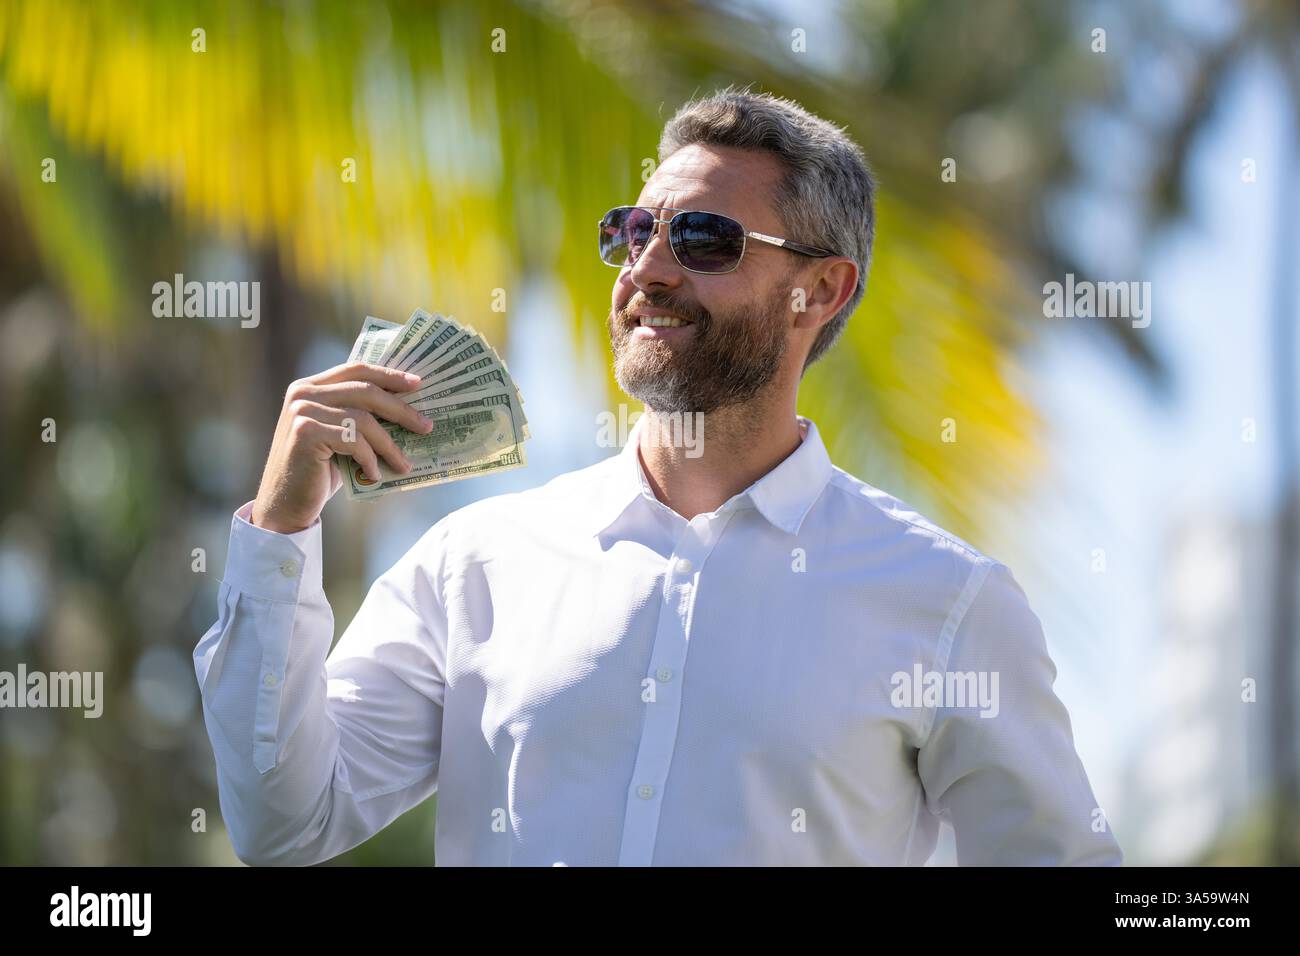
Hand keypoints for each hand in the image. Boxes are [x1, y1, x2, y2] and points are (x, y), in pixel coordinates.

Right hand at [250, 362, 432, 532]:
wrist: (285, 504)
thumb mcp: (339, 436)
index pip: (357, 370)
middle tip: (426, 426)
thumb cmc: (317, 471)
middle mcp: (303, 393)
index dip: (389, 375)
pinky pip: (354, 441)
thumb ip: (358, 415)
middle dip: (401, 409)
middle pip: (365, 391)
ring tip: (403, 464)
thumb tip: (407, 410)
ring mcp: (302, 411)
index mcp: (310, 386)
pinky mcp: (306, 433)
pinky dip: (370, 459)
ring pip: (363, 419)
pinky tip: (374, 475)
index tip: (417, 384)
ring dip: (389, 445)